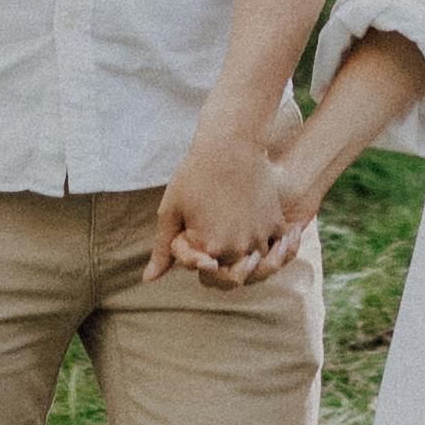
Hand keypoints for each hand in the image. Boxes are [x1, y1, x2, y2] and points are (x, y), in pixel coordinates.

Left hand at [152, 106, 300, 287]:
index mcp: (208, 249)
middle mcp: (237, 249)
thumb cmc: (195, 175)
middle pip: (229, 270)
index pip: (203, 271)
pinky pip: (273, 247)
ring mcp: (259, 238)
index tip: (194, 225)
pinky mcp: (276, 225)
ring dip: (244, 251)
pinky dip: (265, 240)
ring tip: (234, 219)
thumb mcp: (171, 211)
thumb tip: (149, 279)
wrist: (231, 144)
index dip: (196, 253)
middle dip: (220, 255)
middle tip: (216, 221)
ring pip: (253, 261)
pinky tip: (252, 218)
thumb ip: (163, 250)